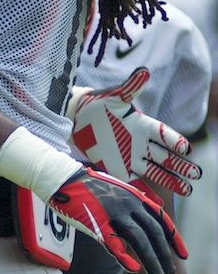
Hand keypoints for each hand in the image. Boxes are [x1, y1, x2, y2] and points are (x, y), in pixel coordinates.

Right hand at [48, 166, 187, 273]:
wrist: (65, 179)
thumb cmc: (89, 188)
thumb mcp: (117, 191)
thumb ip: (133, 205)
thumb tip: (148, 221)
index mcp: (135, 196)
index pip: (162, 219)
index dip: (174, 238)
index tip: (182, 255)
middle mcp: (128, 203)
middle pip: (154, 232)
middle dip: (164, 254)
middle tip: (169, 271)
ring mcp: (113, 213)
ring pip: (140, 239)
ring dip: (151, 259)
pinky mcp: (96, 222)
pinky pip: (114, 243)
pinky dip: (125, 257)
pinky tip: (134, 269)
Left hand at [71, 68, 200, 196]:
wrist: (77, 120)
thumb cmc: (98, 105)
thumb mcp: (114, 97)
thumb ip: (130, 88)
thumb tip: (144, 72)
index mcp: (143, 125)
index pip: (163, 134)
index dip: (174, 141)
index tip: (187, 148)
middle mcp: (141, 143)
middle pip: (165, 156)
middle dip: (180, 165)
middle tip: (196, 174)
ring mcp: (131, 158)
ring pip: (157, 170)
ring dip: (172, 179)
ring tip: (188, 189)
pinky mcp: (119, 169)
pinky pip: (137, 181)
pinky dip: (148, 190)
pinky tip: (161, 201)